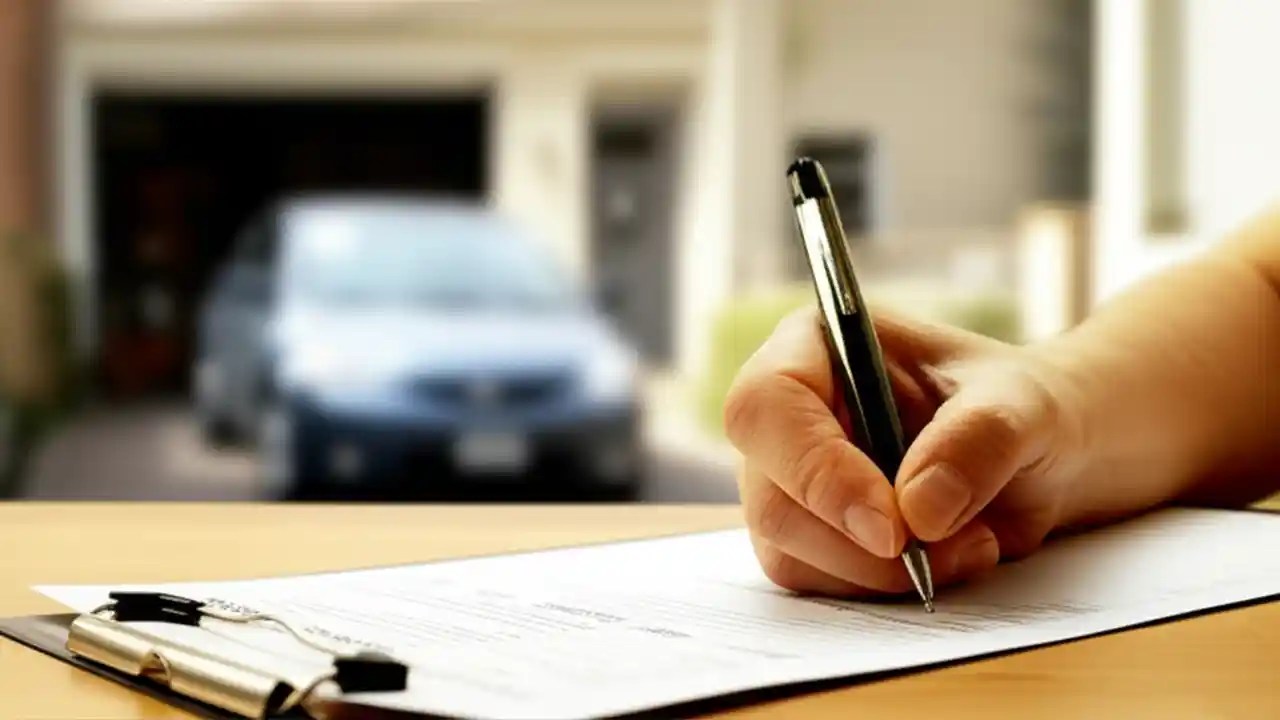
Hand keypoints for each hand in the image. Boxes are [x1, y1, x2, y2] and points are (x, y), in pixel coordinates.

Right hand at [723, 306, 1087, 596]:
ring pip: (787, 549)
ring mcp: (788, 475)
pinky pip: (814, 579)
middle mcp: (787, 409)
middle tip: (941, 550)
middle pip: (768, 493)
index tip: (890, 526)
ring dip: (878, 572)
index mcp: (817, 345)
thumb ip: (978, 441)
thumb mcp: (1024, 406)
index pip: (767, 404)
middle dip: (857, 543)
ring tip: (967, 546)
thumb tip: (918, 510)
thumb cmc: (1021, 407)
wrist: (1042, 457)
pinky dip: (879, 587)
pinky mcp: (806, 532)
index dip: (815, 469)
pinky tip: (939, 561)